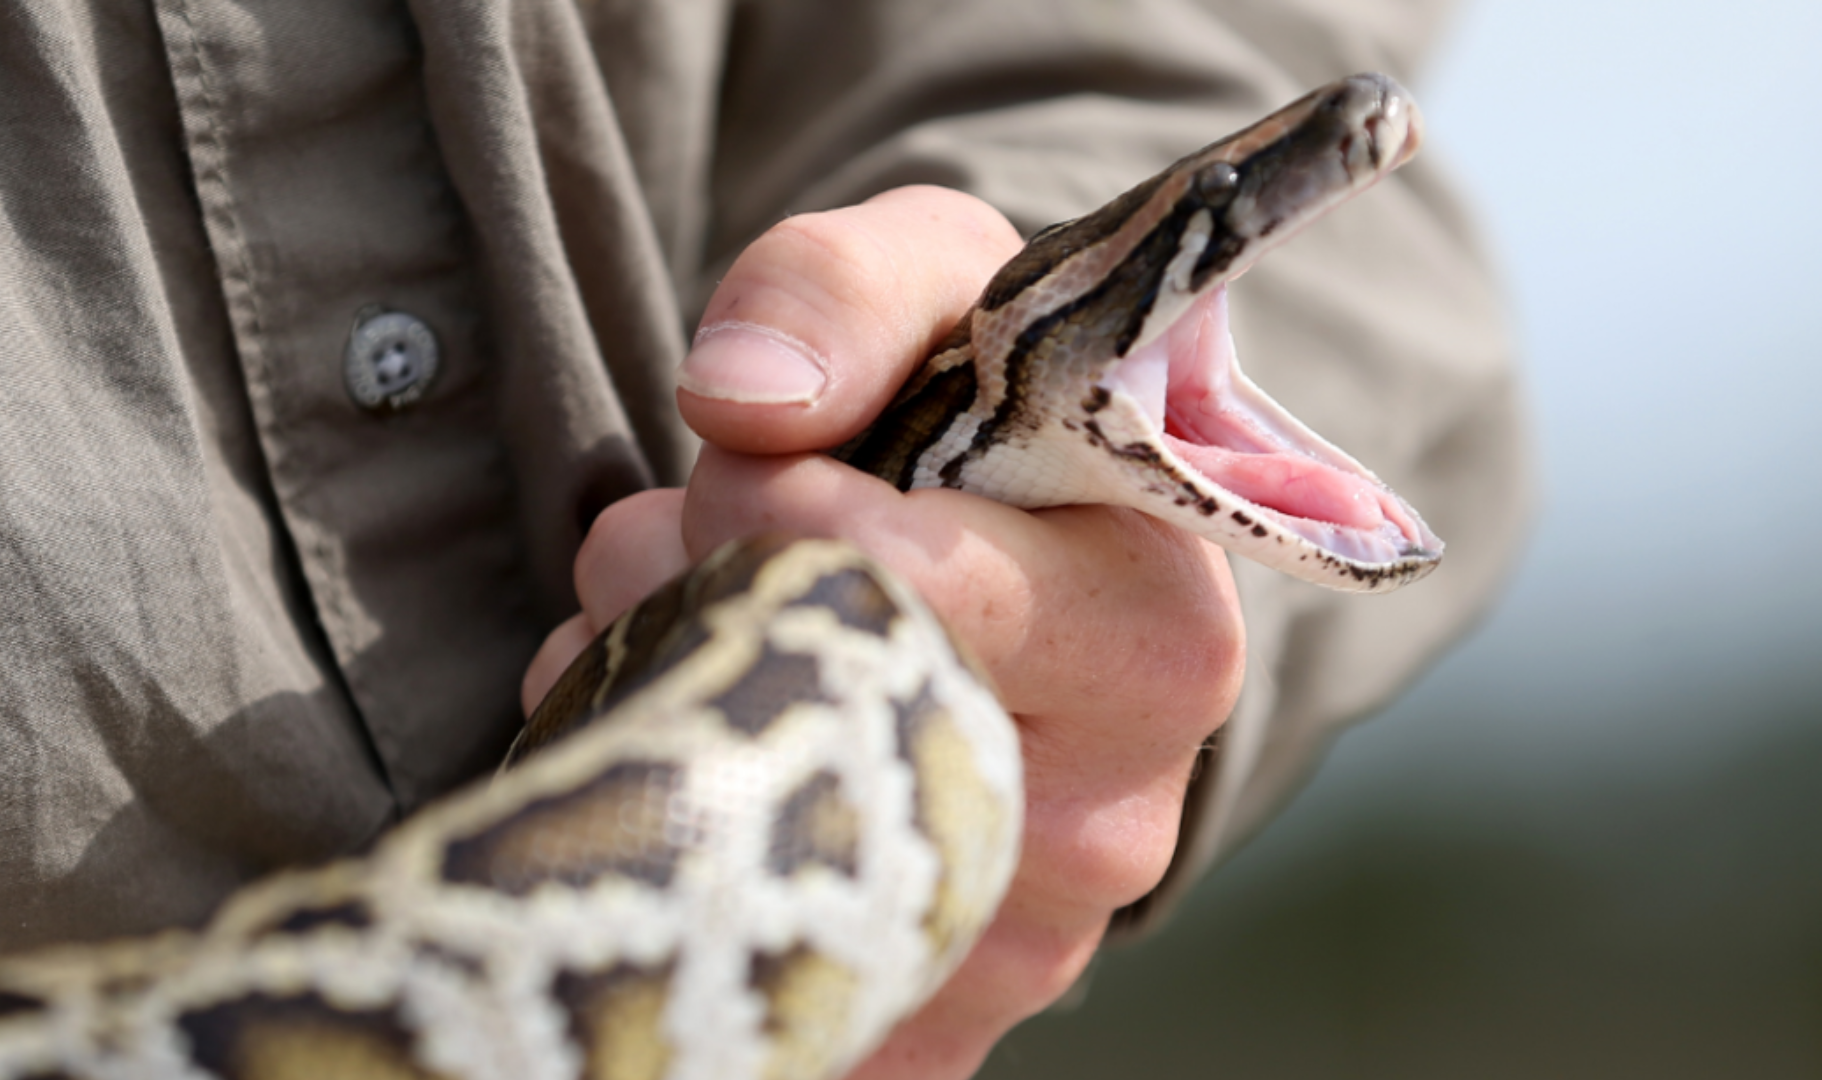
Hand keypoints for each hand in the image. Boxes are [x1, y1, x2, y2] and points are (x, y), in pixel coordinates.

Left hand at [522, 186, 1246, 1079]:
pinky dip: (671, 838)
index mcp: (1159, 637)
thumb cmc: (985, 423)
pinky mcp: (921, 1035)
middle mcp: (1110, 824)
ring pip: (732, 844)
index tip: (761, 460)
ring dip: (662, 711)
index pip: (897, 583)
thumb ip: (841, 291)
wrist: (1023, 572)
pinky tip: (719, 765)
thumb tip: (740, 400)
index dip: (765, 504)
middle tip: (718, 549)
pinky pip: (723, 948)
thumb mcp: (941, 291)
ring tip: (725, 642)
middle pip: (791, 723)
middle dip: (689, 605)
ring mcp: (1013, 954)